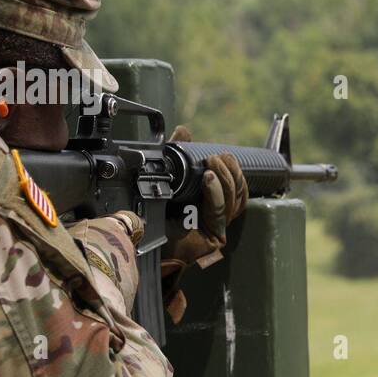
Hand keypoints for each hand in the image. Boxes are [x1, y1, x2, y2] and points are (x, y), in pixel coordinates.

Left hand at [160, 125, 248, 321]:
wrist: (139, 246)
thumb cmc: (152, 216)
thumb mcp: (168, 178)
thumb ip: (179, 156)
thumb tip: (185, 130)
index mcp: (210, 206)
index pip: (234, 188)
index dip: (233, 170)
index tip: (225, 154)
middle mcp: (217, 219)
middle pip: (238, 194)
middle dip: (232, 172)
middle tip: (220, 156)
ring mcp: (217, 230)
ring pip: (233, 202)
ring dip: (226, 179)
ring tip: (214, 162)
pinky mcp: (213, 239)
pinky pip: (219, 213)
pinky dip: (215, 193)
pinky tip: (209, 179)